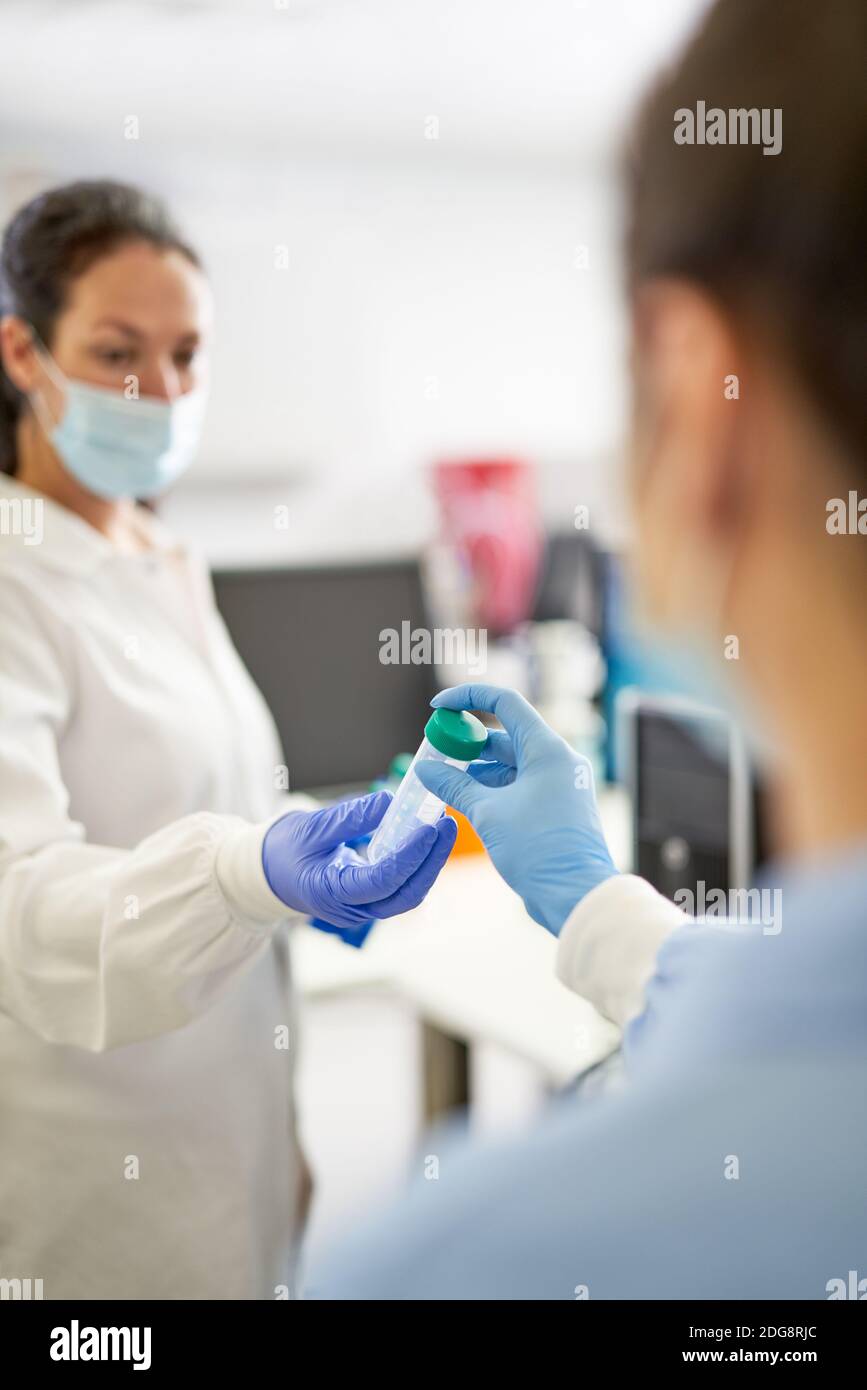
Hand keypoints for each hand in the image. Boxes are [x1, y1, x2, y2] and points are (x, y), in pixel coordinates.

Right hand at [262, 790, 455, 930]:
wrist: (268, 874)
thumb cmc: (284, 851)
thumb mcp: (311, 828)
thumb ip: (350, 818)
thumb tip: (390, 801)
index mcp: (332, 894)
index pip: (382, 880)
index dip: (410, 855)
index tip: (429, 828)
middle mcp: (353, 909)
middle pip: (405, 893)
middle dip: (431, 860)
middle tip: (447, 825)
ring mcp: (364, 908)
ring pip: (407, 892)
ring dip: (428, 862)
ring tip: (442, 827)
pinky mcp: (372, 899)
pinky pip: (401, 885)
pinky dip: (417, 863)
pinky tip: (426, 838)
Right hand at [414, 685, 615, 935]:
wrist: (577, 895)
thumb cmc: (538, 850)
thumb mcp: (487, 813)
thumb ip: (454, 786)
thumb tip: (425, 769)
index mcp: (547, 750)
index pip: (505, 703)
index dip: (468, 698)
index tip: (437, 706)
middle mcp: (557, 760)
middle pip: (505, 736)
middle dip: (467, 743)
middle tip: (434, 752)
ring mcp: (558, 784)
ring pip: (510, 764)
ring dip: (476, 770)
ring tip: (444, 782)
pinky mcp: (555, 806)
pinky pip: (519, 786)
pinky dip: (492, 788)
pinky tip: (465, 801)